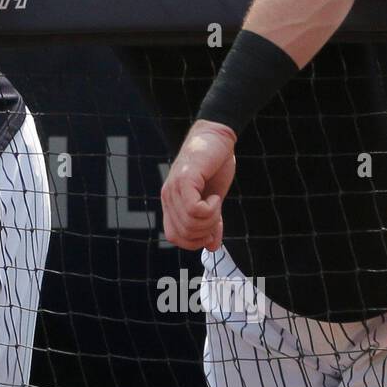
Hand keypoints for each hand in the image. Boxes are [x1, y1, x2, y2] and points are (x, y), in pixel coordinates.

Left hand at [161, 120, 237, 251]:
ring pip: (190, 223)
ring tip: (217, 202)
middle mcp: (168, 197)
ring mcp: (174, 188)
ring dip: (211, 219)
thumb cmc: (215, 167)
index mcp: (172, 204)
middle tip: (218, 214)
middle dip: (206, 232)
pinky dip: (211, 209)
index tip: (213, 230)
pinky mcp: (185, 179)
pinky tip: (216, 196)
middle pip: (184, 234)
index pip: (175, 237)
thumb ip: (211, 223)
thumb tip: (212, 247)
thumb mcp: (214, 201)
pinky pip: (194, 209)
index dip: (196, 242)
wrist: (218, 139)